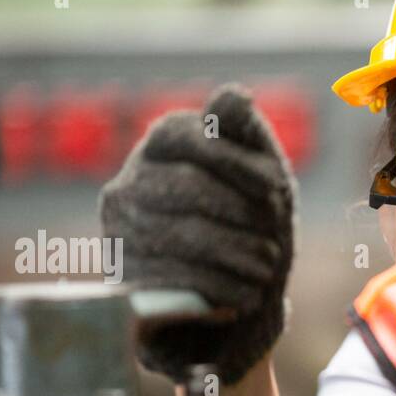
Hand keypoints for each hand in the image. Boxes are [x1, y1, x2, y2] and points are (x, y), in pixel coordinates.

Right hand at [99, 83, 297, 384]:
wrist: (235, 300)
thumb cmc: (249, 225)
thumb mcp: (260, 176)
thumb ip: (247, 134)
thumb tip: (235, 95)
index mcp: (162, 145)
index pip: (188, 138)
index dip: (235, 161)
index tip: (276, 187)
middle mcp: (127, 183)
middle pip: (187, 189)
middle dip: (241, 215)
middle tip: (274, 241)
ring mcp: (119, 232)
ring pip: (182, 235)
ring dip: (237, 254)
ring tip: (266, 267)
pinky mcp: (124, 279)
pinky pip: (172, 279)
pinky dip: (221, 286)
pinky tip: (248, 295)